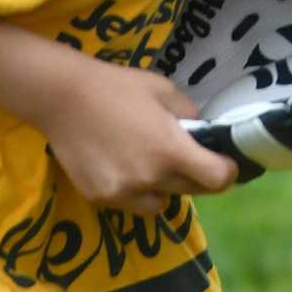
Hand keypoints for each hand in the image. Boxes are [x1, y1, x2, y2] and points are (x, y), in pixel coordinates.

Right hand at [37, 58, 238, 215]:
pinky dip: (136, 191)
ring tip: (152, 163)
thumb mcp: (165, 91)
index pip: (217, 180)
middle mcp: (149, 179)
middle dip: (198, 176)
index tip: (225, 161)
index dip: (228, 171)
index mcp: (171, 150)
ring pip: (161, 203)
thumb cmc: (118, 87)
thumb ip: (190, 114)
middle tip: (190, 157)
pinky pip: (132, 203)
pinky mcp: (100, 198)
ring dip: (166, 189)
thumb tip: (203, 132)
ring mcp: (122, 193)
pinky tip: (124, 165)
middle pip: (193, 192)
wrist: (63, 97)